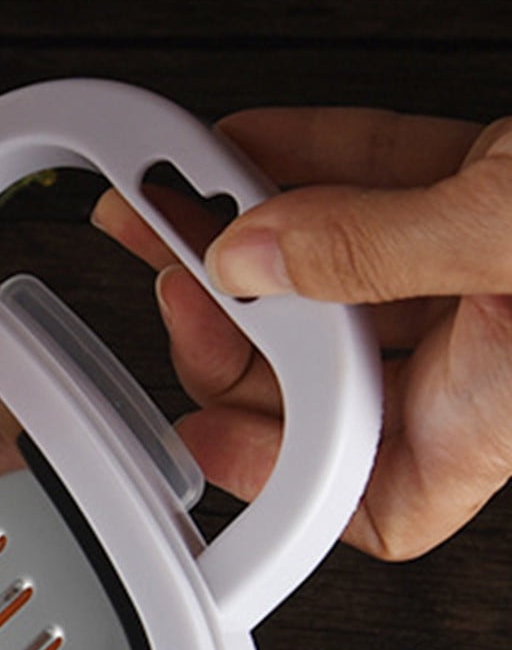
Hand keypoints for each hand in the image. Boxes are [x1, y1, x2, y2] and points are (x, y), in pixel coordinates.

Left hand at [94, 107, 511, 559]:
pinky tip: (241, 147)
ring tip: (170, 200)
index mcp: (492, 410)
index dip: (269, 478)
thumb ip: (381, 254)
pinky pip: (375, 181)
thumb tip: (256, 260)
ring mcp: (477, 269)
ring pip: (334, 271)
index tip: (197, 439)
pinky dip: (304, 157)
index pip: (370, 501)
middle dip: (228, 324)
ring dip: (244, 232)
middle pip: (320, 377)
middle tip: (179, 278)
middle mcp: (480, 352)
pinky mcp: (487, 183)